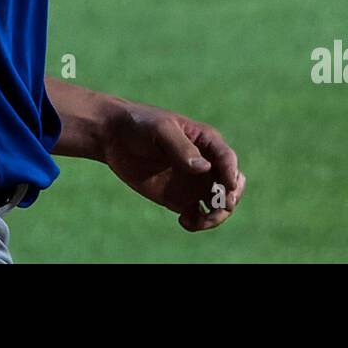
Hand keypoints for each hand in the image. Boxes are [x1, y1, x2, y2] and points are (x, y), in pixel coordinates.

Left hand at [100, 102, 245, 231]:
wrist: (114, 137)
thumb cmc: (139, 125)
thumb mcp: (160, 130)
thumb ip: (181, 147)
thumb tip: (203, 168)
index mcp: (206, 141)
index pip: (227, 159)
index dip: (231, 175)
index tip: (226, 189)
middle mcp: (206, 163)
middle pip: (232, 183)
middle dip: (231, 197)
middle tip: (219, 205)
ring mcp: (195, 182)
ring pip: (220, 203)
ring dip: (217, 215)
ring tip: (199, 221)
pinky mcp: (180, 198)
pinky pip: (199, 215)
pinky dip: (199, 223)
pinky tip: (184, 221)